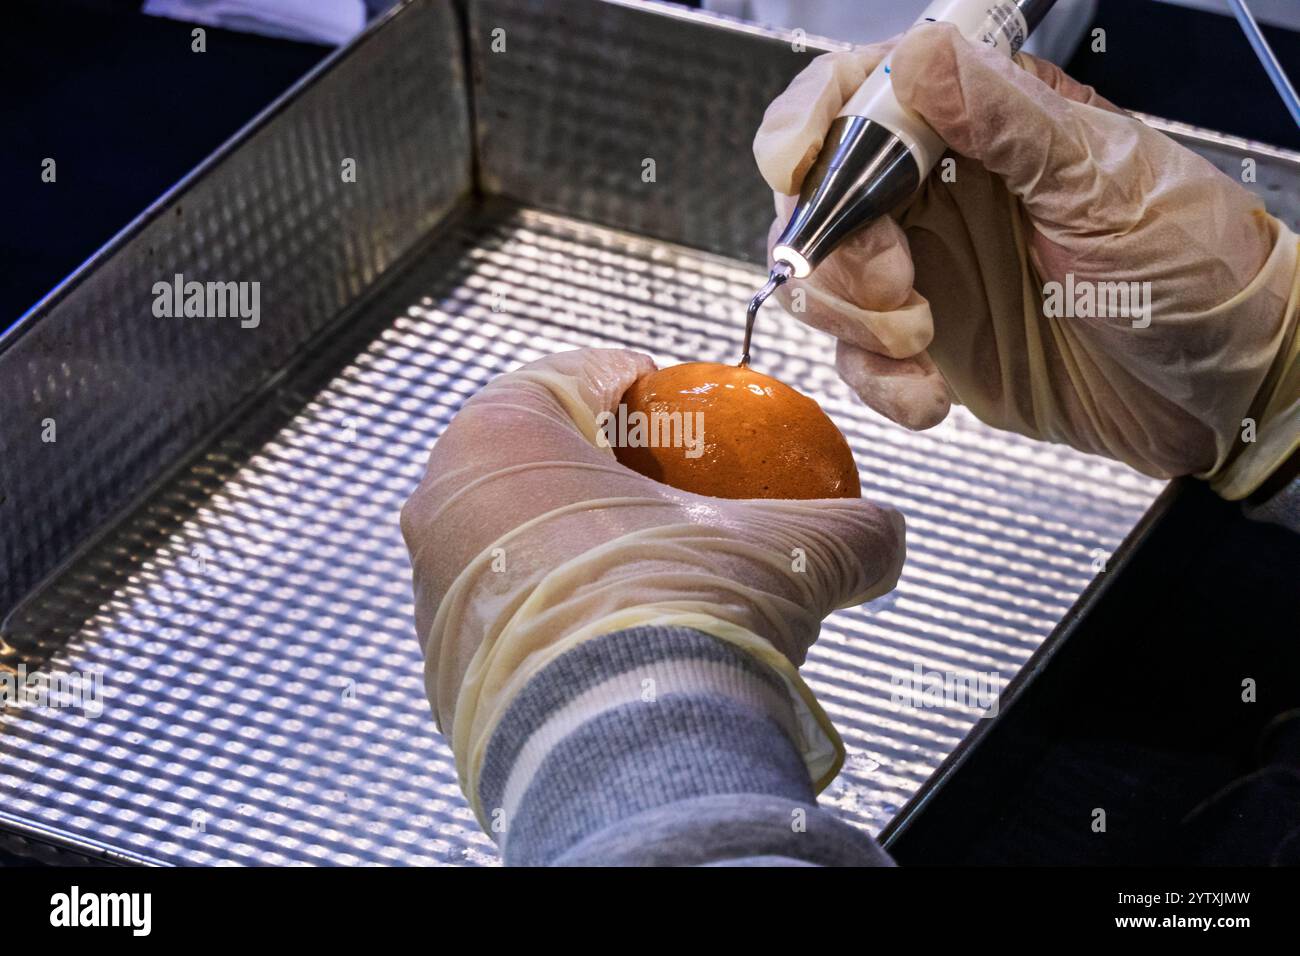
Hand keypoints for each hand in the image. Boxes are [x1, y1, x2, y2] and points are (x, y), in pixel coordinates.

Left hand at [400, 348, 904, 818]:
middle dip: (600, 468)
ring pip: (511, 543)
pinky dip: (556, 618)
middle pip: (531, 461)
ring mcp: (435, 598)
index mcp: (498, 440)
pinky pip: (506, 621)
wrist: (623, 762)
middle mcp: (442, 511)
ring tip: (646, 574)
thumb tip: (883, 537)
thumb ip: (846, 528)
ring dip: (574, 547)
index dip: (625, 379)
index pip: (565, 376)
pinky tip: (619, 642)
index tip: (663, 396)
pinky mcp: (445, 677)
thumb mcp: (786, 551)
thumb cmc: (681, 620)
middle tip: (664, 491)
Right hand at [754, 23, 1297, 494]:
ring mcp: (928, 271)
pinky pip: (858, 360)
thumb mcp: (1103, 183)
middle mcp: (940, 195)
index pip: (859, 98)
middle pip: (822, 197)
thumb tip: (918, 59)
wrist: (1222, 389)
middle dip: (837, 246)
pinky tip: (930, 396)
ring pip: (824, 281)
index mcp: (981, 129)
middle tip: (895, 282)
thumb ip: (1005, 122)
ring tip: (920, 338)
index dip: (809, 125)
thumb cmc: (1193, 267)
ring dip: (852, 318)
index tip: (800, 167)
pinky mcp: (928, 346)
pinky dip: (878, 382)